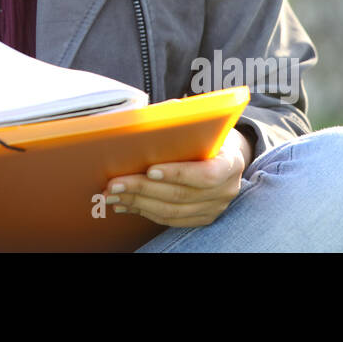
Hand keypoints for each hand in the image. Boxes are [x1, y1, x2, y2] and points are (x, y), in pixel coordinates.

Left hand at [101, 128, 251, 227]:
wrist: (223, 154)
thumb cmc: (206, 134)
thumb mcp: (200, 122)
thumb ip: (177, 121)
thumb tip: (144, 121)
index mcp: (229, 163)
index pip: (206, 175)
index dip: (177, 173)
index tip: (149, 169)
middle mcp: (226, 190)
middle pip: (181, 195)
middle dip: (143, 189)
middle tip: (115, 184)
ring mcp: (214, 208)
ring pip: (171, 211)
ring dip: (137, 203)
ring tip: (113, 195)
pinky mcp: (201, 218)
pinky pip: (170, 220)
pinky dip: (144, 211)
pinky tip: (126, 203)